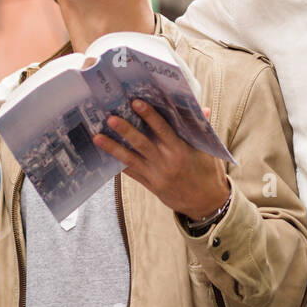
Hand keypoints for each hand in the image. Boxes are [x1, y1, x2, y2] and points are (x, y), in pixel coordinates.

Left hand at [94, 99, 228, 221]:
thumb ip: (201, 130)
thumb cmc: (208, 173)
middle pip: (142, 143)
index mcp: (181, 150)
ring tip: (97, 137)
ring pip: (131, 159)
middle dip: (125, 130)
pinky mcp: (150, 185)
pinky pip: (131, 173)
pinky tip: (106, 154)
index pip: (162, 129)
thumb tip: (203, 109)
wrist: (206, 203)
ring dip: (113, 147)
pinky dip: (119, 163)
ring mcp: (156, 175)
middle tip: (110, 118)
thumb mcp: (208, 150)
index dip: (149, 115)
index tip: (136, 102)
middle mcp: (166, 162)